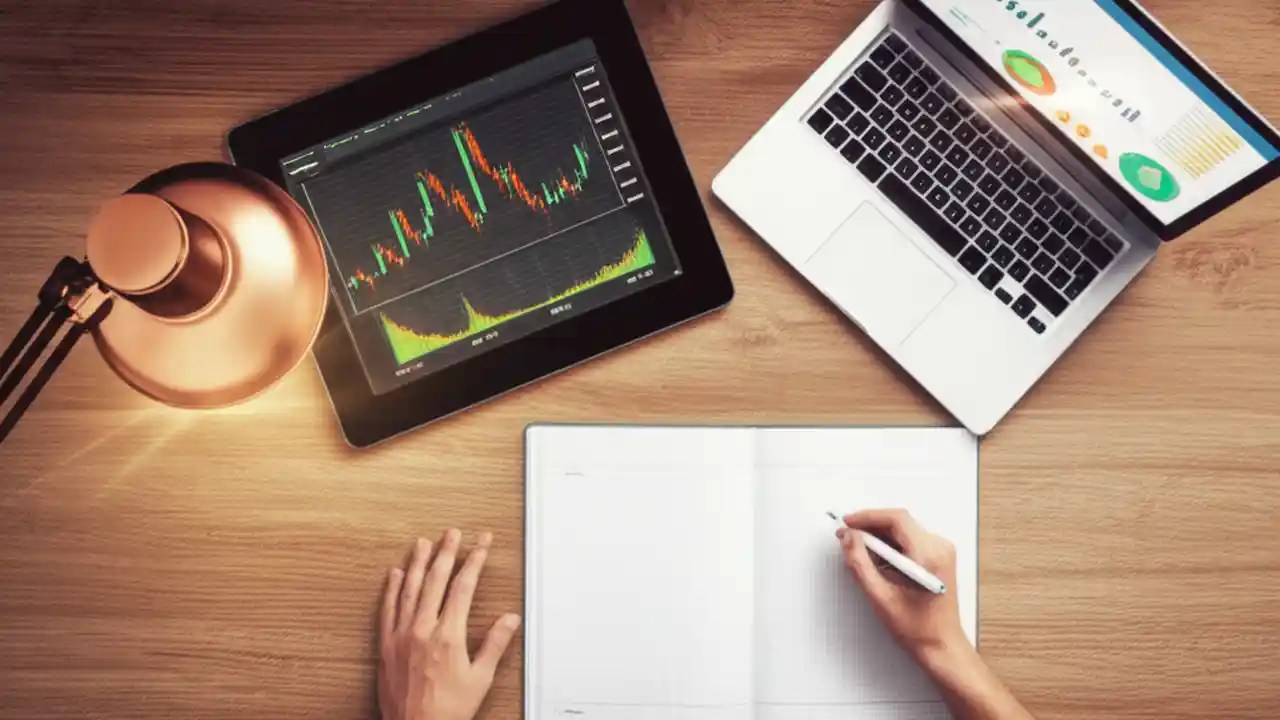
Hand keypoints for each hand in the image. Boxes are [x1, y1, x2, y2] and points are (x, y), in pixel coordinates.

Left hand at [379, 530, 521, 719]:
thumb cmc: (446, 711)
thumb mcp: (480, 678)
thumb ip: (494, 644)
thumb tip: (509, 619)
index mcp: (448, 635)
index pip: (463, 586)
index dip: (474, 561)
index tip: (481, 544)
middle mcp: (422, 629)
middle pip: (437, 580)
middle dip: (447, 553)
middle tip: (453, 533)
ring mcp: (401, 636)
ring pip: (410, 589)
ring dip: (419, 563)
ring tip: (424, 543)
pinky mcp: (386, 646)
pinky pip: (387, 609)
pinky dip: (392, 589)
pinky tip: (396, 574)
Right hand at [836, 509, 968, 662]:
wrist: (941, 645)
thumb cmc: (919, 628)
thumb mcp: (880, 597)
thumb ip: (860, 564)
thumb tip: (849, 539)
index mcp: (929, 556)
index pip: (896, 519)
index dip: (867, 517)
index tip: (848, 523)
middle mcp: (939, 548)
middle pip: (899, 522)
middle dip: (870, 526)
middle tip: (848, 536)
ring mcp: (941, 552)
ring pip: (902, 530)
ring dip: (879, 536)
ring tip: (858, 550)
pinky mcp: (937, 557)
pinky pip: (909, 540)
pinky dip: (890, 545)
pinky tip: (876, 559)